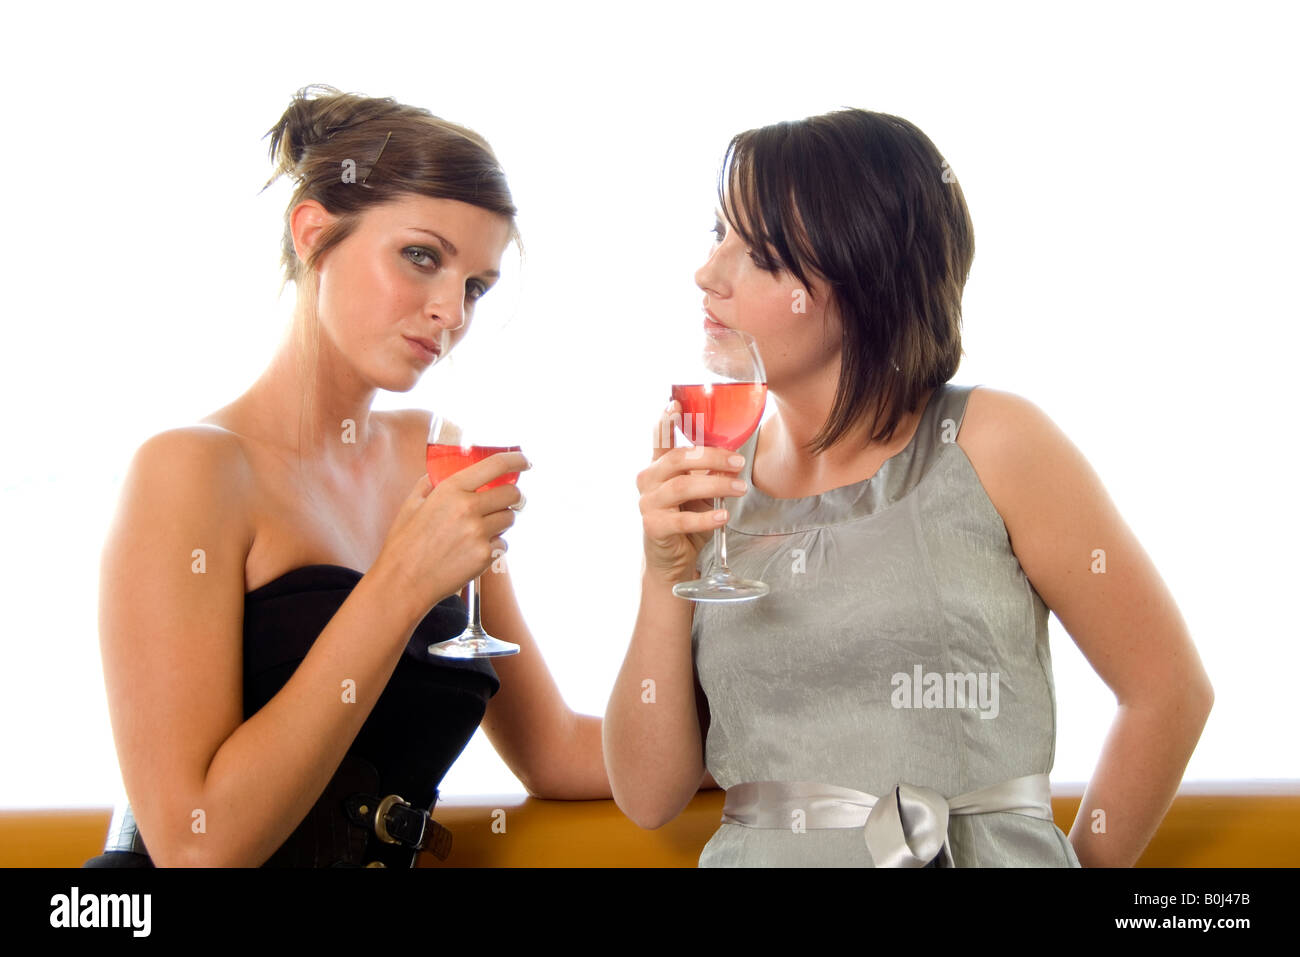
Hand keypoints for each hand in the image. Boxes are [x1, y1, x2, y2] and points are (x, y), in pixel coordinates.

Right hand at [371, 451, 528, 621]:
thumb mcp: (411, 504)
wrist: (403, 582)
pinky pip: (502, 544)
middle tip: (502, 502)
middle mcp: (468, 508)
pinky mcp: (485, 556)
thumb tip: (444, 471)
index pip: (496, 465)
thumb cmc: (405, 543)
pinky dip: (494, 546)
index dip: (517, 460)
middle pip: (512, 493)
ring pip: (510, 519)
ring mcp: (479, 533)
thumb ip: (431, 483)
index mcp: (451, 490)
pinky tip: (472, 550)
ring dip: (501, 521)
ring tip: (479, 530)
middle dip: (511, 496)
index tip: (525, 461)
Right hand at [636, 401, 746, 583]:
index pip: (659, 438)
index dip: (665, 421)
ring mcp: (648, 503)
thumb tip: (731, 459)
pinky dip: (706, 517)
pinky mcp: (654, 527)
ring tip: (740, 488)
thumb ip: (708, 474)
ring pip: (683, 486)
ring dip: (716, 485)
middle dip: (712, 457)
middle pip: (678, 459)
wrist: (671, 558)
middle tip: (739, 461)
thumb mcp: (700, 492)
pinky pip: (683, 520)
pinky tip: (723, 515)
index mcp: (658, 466)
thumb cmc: (686, 519)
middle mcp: (648, 480)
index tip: (676, 404)